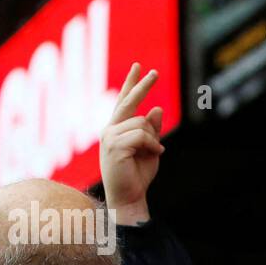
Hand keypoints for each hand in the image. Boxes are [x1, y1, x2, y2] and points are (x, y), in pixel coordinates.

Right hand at [100, 63, 164, 225]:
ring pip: (141, 123)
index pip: (124, 102)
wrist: (129, 197)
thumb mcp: (149, 148)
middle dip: (142, 86)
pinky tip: (156, 154)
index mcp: (116, 129)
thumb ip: (151, 130)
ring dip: (153, 138)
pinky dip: (152, 145)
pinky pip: (141, 135)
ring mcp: (109, 137)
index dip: (132, 84)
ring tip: (155, 152)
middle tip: (154, 72)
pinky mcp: (114, 145)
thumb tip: (156, 109)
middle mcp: (109, 130)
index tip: (139, 67)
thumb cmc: (138, 176)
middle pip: (128, 102)